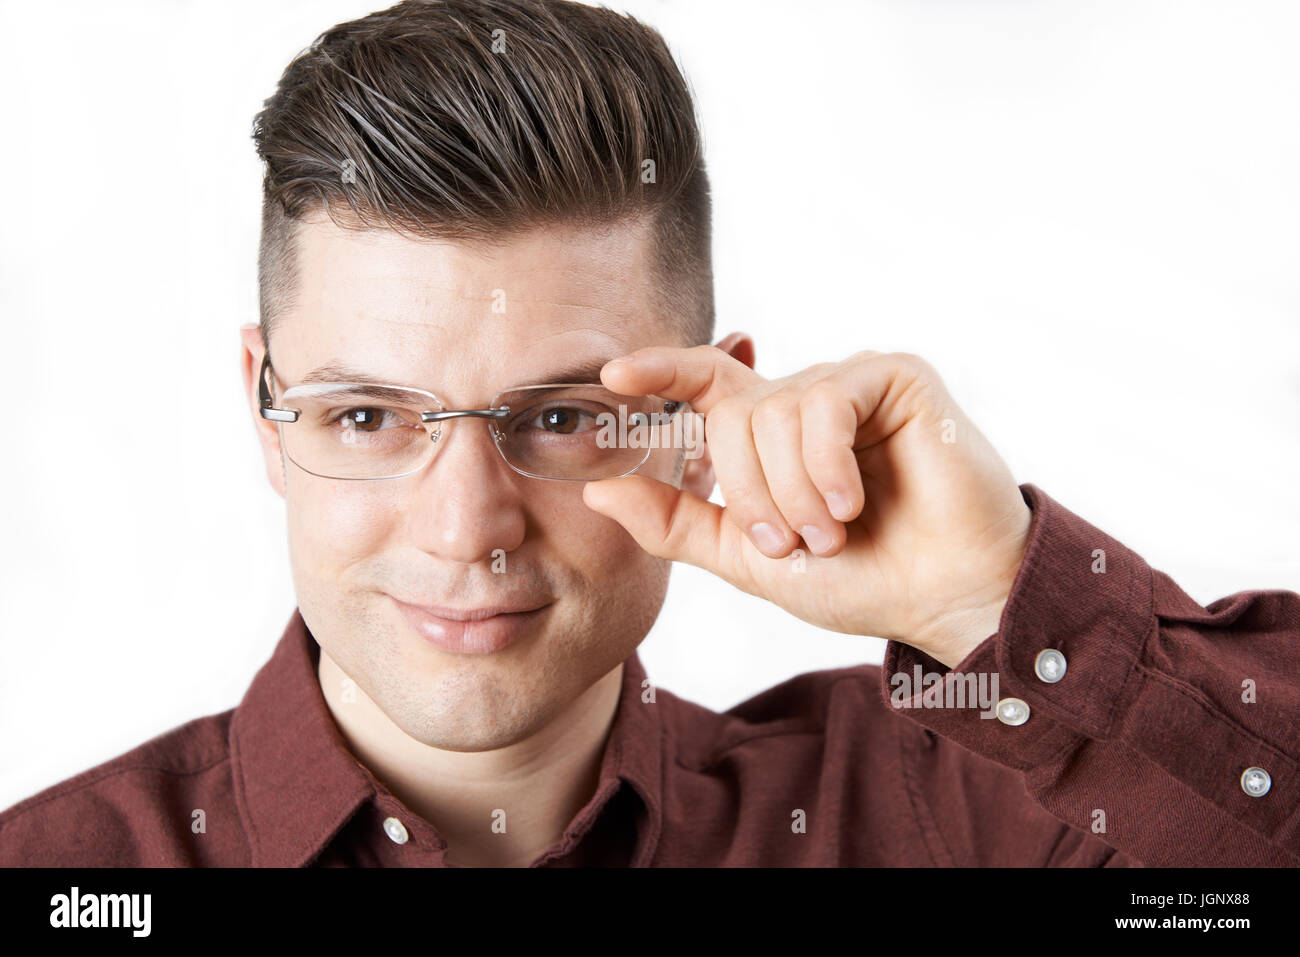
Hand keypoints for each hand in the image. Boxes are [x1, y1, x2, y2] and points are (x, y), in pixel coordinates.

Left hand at [582, 346, 1031, 667]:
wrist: (944, 598)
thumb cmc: (859, 578)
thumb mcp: (749, 559)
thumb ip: (677, 522)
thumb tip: (598, 489)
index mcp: (768, 435)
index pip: (702, 383)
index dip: (658, 371)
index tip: (613, 374)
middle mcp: (804, 401)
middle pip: (730, 415)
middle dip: (750, 492)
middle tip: (792, 542)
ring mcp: (850, 384)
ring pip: (774, 412)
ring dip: (793, 491)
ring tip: (833, 531)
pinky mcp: (896, 377)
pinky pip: (826, 402)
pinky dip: (826, 464)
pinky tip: (852, 501)